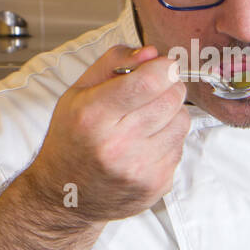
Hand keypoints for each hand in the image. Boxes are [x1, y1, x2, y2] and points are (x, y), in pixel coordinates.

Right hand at [25, 43, 190, 226]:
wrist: (66, 196)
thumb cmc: (71, 140)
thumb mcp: (77, 93)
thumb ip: (113, 63)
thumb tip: (152, 53)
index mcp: (93, 116)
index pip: (148, 81)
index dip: (163, 67)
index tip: (162, 66)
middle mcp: (117, 145)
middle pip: (172, 98)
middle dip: (168, 86)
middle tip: (152, 92)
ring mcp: (139, 169)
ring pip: (182, 121)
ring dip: (170, 114)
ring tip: (146, 120)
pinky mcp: (156, 185)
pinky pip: (180, 147)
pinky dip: (168, 139)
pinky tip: (146, 144)